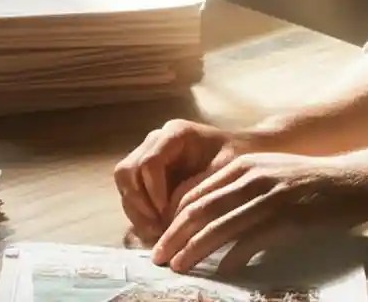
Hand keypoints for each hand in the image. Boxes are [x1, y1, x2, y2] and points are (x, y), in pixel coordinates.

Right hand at [114, 120, 251, 245]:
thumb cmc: (238, 158)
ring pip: (124, 182)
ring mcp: (148, 153)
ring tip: (157, 232)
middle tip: (158, 229)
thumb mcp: (227, 170)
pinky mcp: (146, 171)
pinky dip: (138, 212)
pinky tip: (156, 229)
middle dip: (139, 204)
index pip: (149, 163)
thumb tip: (173, 215)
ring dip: (136, 210)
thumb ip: (201, 188)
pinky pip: (130, 191)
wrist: (243, 150)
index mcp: (176, 134)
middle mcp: (156, 140)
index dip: (153, 193)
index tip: (166, 216)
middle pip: (127, 171)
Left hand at [150, 152, 360, 273]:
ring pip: (218, 226)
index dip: (172, 217)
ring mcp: (267, 197)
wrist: (351, 181)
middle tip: (157, 256)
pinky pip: (249, 241)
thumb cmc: (308, 180)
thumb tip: (205, 216)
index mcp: (241, 165)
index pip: (195, 192)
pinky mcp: (286, 217)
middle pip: (199, 209)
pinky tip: (221, 270)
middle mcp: (250, 177)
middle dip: (173, 235)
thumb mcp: (267, 172)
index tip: (160, 236)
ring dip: (193, 250)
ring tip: (178, 266)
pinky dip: (231, 257)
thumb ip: (237, 187)